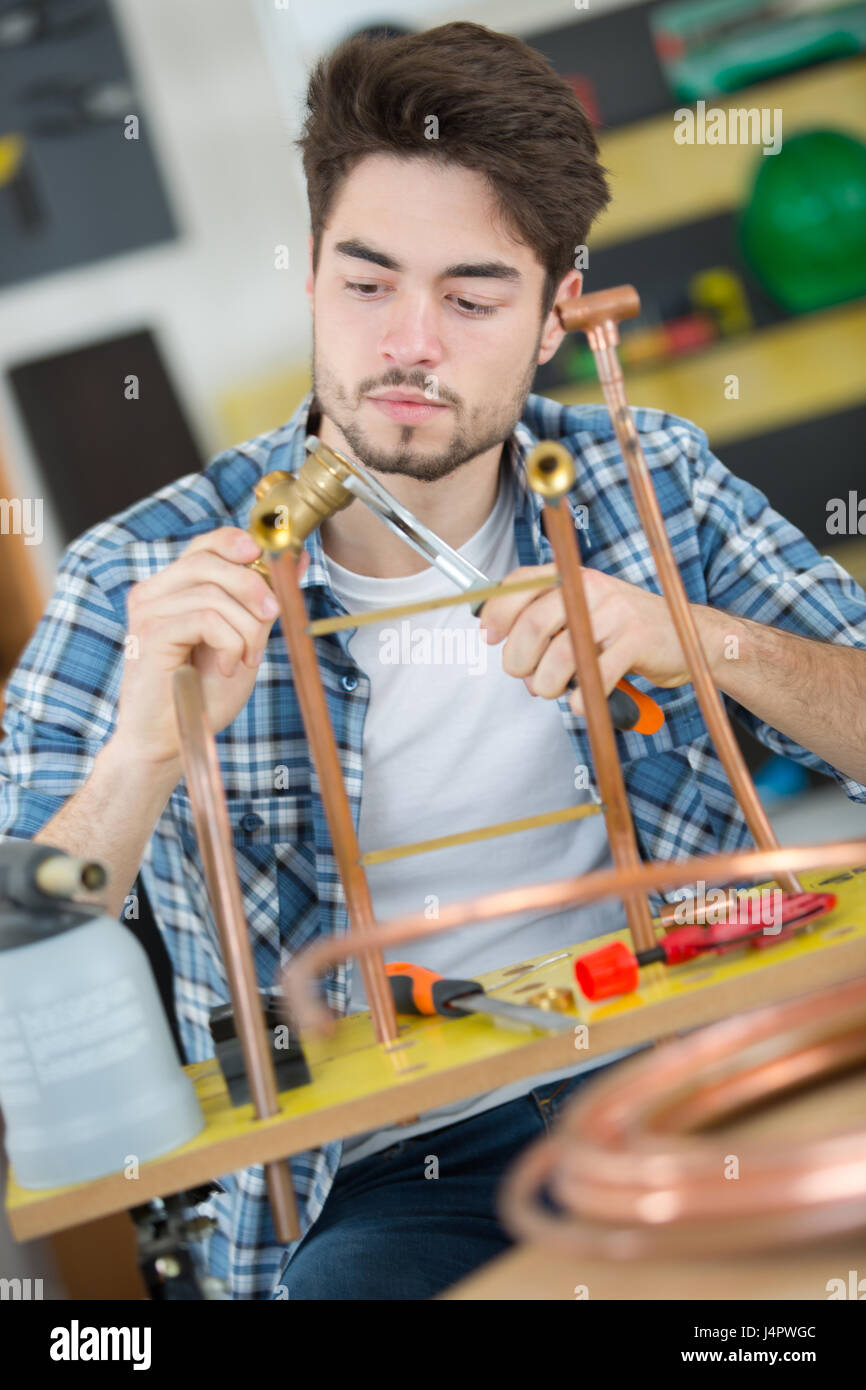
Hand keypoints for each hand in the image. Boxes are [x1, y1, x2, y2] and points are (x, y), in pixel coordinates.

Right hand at [113, 527, 308, 764]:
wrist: (169, 740)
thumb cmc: (202, 693)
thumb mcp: (244, 639)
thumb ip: (263, 599)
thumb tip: (296, 557)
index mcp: (171, 589)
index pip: (205, 545)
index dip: (239, 542)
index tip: (267, 557)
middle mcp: (153, 593)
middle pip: (211, 559)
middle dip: (255, 586)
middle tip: (272, 618)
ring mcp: (148, 611)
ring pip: (214, 593)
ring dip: (246, 628)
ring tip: (246, 658)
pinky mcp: (151, 633)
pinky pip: (207, 618)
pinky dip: (231, 643)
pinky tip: (228, 666)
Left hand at [477, 563, 691, 715]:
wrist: (690, 634)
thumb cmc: (627, 630)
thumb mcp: (586, 614)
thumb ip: (549, 627)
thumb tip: (512, 658)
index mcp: (574, 577)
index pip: (521, 583)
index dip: (497, 612)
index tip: (488, 637)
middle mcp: (591, 588)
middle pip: (533, 624)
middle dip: (519, 661)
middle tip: (525, 676)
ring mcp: (615, 613)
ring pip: (560, 655)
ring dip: (547, 684)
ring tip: (552, 690)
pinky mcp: (636, 641)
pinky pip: (595, 677)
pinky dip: (580, 698)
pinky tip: (581, 700)